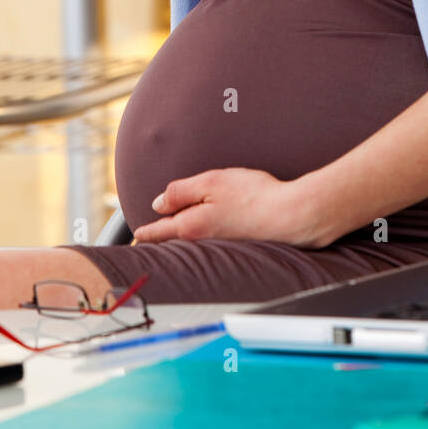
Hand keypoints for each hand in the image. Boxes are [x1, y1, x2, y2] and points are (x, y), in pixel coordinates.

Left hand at [131, 168, 328, 246]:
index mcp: (192, 226)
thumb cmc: (254, 196)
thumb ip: (181, 192)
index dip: (145, 233)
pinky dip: (201, 239)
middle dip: (160, 240)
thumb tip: (158, 203)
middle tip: (145, 242)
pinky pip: (210, 242)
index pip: (160, 232)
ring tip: (170, 238)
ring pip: (192, 243)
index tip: (135, 237)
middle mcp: (203, 241)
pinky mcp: (238, 246)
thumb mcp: (211, 182)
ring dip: (180, 240)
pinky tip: (207, 232)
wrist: (292, 216)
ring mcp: (221, 246)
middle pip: (175, 242)